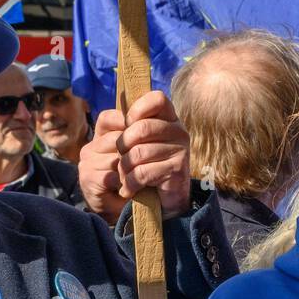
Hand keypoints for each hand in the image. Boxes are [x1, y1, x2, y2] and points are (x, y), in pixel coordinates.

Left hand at [78, 92, 190, 223]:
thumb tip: (118, 117)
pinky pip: (142, 172)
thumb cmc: (144, 165)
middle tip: (121, 158)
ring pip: (138, 153)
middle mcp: (178, 130)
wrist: (160, 199)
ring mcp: (181, 149)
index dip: (137, 110)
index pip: (156, 98)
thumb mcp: (134, 142)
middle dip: (122, 146)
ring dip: (124, 168)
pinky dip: (129, 183)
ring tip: (125, 176)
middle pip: (140, 128)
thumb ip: (128, 125)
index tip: (127, 125)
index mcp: (169, 117)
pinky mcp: (177, 169)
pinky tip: (130, 188)